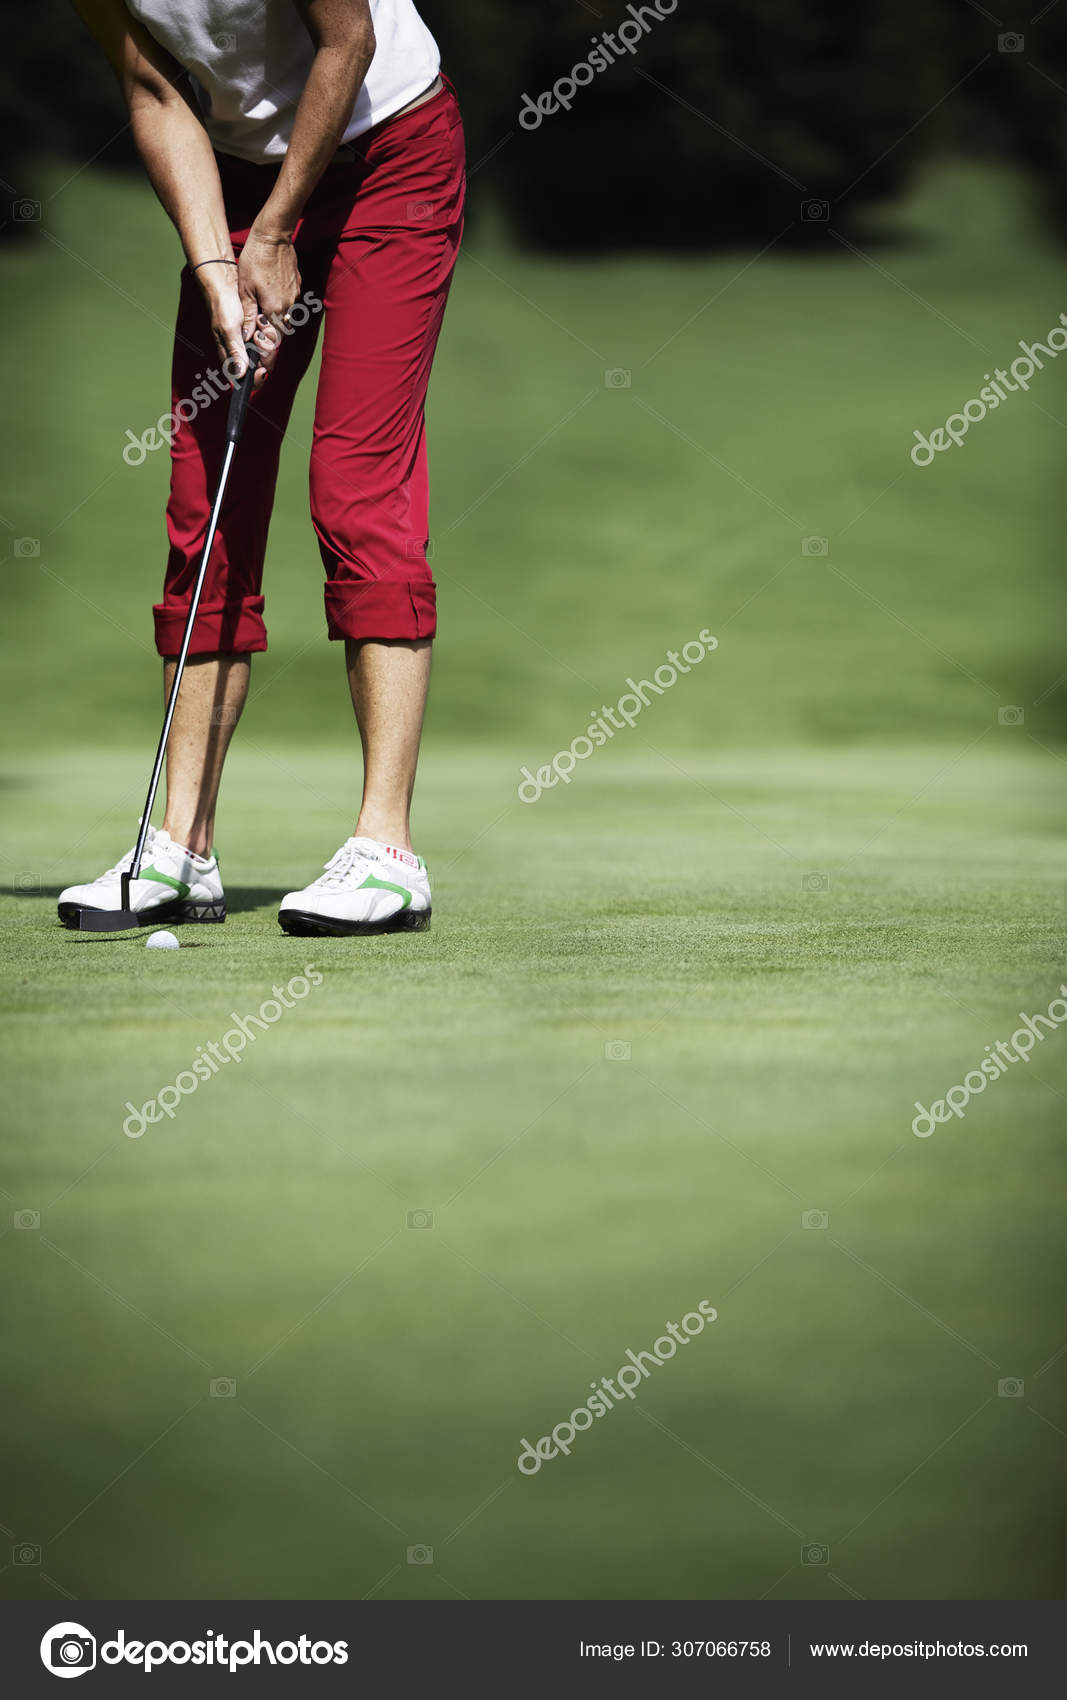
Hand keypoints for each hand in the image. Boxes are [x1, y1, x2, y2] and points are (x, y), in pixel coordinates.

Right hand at [197, 266, 277, 388]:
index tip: (262, 369)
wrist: (225, 284)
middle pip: (257, 369)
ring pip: (263, 355)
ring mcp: (246, 344)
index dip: (255, 379)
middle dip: (264, 358)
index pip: (243, 380)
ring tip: (260, 328)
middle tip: (261, 341)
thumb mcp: (229, 329)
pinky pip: (265, 341)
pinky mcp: (252, 334)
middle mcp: (238, 353)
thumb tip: (239, 373)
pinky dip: (267, 335)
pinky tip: (262, 324)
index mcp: (229, 357)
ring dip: (266, 344)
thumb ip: (234, 351)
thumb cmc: (223, 305)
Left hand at [237, 226, 301, 340]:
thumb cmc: (255, 260)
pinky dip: (280, 302)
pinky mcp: (297, 285)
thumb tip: (246, 336)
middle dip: (270, 332)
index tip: (259, 349)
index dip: (266, 347)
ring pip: (285, 314)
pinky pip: (289, 300)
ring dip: (275, 316)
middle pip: (281, 329)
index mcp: (274, 309)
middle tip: (258, 329)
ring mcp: (295, 295)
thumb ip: (248, 315)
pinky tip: (269, 291)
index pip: (273, 339)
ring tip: (262, 307)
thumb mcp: (245, 289)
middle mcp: (288, 306)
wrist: (273, 236)